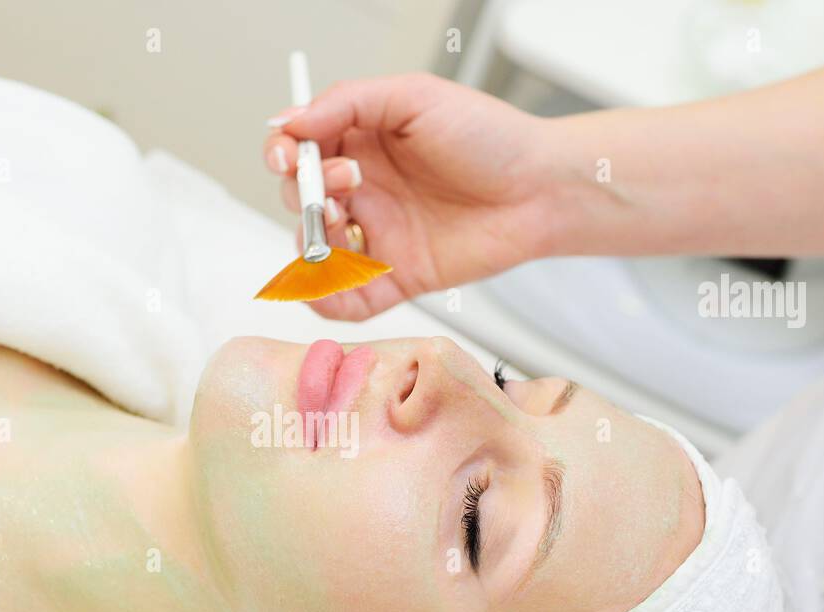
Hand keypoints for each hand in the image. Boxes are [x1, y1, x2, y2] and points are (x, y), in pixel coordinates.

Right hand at [264, 72, 554, 319]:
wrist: (540, 189)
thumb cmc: (488, 137)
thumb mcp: (413, 97)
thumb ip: (347, 102)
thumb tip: (289, 122)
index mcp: (360, 143)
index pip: (297, 150)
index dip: (282, 154)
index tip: (289, 156)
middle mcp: (362, 191)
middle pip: (296, 200)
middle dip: (303, 192)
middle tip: (346, 181)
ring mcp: (376, 237)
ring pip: (312, 251)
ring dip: (311, 239)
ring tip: (343, 219)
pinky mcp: (394, 279)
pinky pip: (344, 301)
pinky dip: (326, 299)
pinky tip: (335, 280)